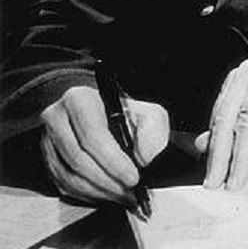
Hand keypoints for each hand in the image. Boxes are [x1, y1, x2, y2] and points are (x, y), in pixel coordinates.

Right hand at [40, 85, 168, 204]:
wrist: (102, 113)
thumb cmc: (124, 113)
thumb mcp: (146, 112)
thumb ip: (152, 131)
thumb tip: (145, 158)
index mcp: (79, 99)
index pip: (93, 135)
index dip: (113, 161)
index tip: (133, 178)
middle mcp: (57, 118)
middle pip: (79, 159)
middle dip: (108, 181)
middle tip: (130, 192)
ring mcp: (48, 141)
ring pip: (70, 176)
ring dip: (99, 191)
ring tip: (122, 196)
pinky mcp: (48, 161)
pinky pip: (64, 186)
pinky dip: (88, 195)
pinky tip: (107, 195)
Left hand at [196, 59, 247, 190]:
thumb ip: (231, 133)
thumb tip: (201, 144)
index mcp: (239, 80)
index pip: (219, 115)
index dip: (213, 145)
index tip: (207, 167)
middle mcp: (247, 75)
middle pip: (226, 120)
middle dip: (219, 156)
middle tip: (213, 181)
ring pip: (245, 128)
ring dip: (241, 160)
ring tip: (235, 182)